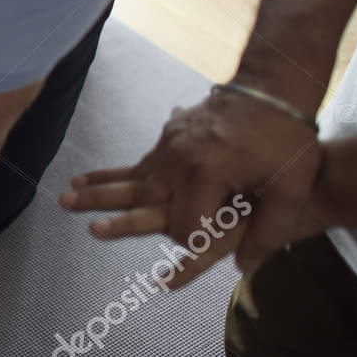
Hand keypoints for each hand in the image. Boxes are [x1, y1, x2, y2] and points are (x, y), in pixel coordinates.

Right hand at [59, 86, 322, 284]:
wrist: (274, 88)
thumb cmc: (288, 141)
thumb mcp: (289, 191)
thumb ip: (268, 233)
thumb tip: (244, 269)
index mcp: (206, 176)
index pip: (187, 229)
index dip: (199, 245)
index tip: (217, 246)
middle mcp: (179, 162)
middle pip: (138, 199)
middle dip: (108, 215)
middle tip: (77, 220)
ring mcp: (170, 147)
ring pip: (129, 178)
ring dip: (98, 190)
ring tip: (66, 196)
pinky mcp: (169, 137)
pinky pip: (138, 161)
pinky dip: (113, 171)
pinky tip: (89, 177)